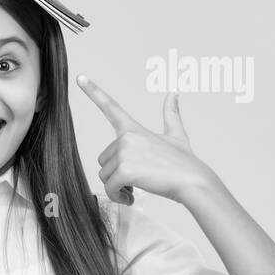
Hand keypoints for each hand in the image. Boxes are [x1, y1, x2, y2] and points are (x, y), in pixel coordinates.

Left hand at [76, 75, 217, 205]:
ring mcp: (125, 152)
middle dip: (117, 173)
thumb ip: (170, 114)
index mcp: (134, 128)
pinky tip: (132, 197)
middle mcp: (126, 137)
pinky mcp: (125, 170)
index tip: (79, 77)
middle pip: (103, 160)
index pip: (111, 107)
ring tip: (137, 186)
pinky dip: (118, 197)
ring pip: (105, 176)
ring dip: (118, 186)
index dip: (94, 91)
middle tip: (138, 178)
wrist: (194, 182)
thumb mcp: (176, 135)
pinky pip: (110, 188)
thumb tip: (174, 92)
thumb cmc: (185, 162)